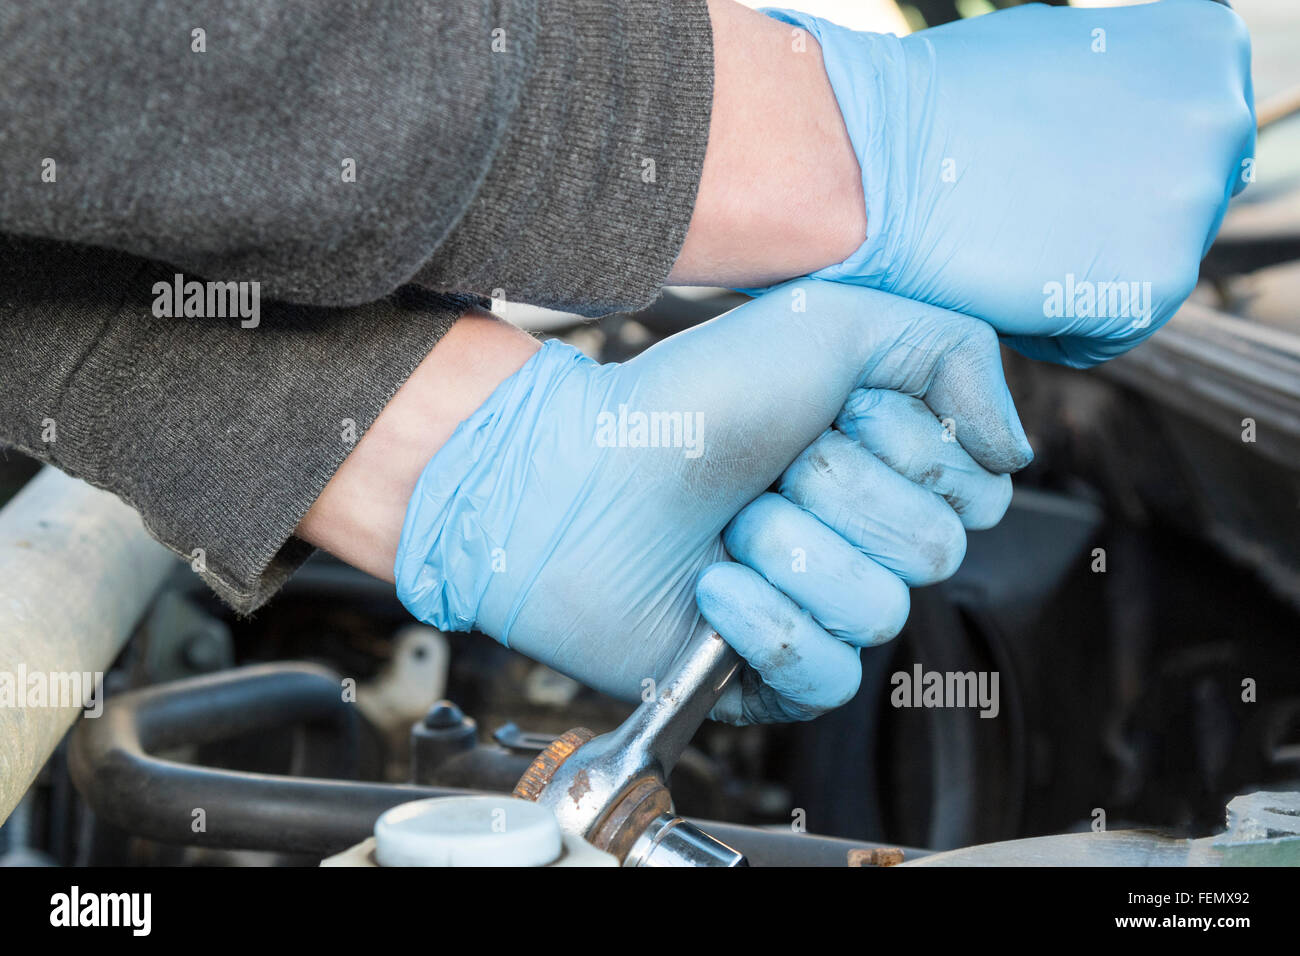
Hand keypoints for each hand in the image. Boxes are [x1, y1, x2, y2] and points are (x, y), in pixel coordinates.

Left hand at [394, 280, 1031, 723]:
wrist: (575, 473)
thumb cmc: (692, 399)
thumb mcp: (834, 323)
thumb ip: (954, 353)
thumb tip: (1013, 452)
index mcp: (888, 465)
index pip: (975, 490)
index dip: (907, 449)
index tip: (834, 412)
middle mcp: (862, 537)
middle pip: (935, 551)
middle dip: (839, 493)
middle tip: (768, 469)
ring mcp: (818, 607)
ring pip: (882, 612)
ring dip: (792, 553)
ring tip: (729, 525)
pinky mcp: (772, 675)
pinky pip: (828, 676)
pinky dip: (763, 623)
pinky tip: (710, 587)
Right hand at [764, 0, 1254, 366]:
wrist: (868, 166)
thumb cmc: (932, 109)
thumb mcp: (1050, 56)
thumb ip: (1114, 91)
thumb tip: (1126, 133)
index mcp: (1203, 49)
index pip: (1182, 140)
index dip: (1103, 167)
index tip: (1045, 168)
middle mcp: (1220, 115)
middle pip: (1172, 206)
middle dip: (1100, 220)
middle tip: (1020, 210)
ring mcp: (1194, 200)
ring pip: (1143, 271)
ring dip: (1076, 273)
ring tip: (1007, 242)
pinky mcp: (1158, 281)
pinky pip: (1111, 330)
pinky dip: (1055, 325)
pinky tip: (1005, 282)